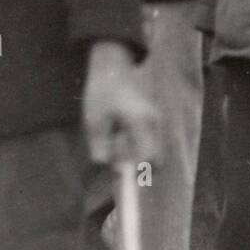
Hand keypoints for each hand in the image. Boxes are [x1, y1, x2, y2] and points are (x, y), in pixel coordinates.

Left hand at [82, 41, 159, 164]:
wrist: (113, 66)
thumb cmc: (101, 92)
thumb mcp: (93, 121)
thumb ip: (100, 146)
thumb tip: (109, 166)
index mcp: (141, 122)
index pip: (149, 158)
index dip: (139, 173)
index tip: (126, 182)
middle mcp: (154, 123)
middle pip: (156, 159)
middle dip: (139, 167)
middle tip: (119, 163)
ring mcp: (156, 121)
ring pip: (153, 152)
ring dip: (137, 156)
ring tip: (116, 140)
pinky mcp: (153, 120)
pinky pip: (150, 143)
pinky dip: (138, 147)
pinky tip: (121, 133)